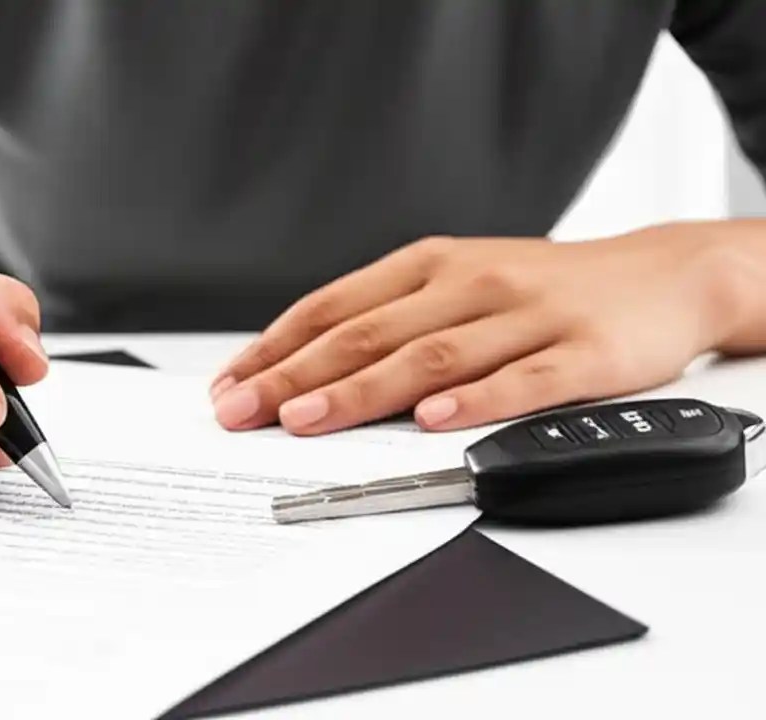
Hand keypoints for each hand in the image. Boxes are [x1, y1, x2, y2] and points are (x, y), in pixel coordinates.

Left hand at [210, 224, 756, 434]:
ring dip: (362, 390)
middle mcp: (469, 284)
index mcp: (429, 266)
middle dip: (294, 376)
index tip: (228, 386)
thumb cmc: (541, 288)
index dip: (275, 348)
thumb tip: (304, 370)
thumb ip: (391, 321)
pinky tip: (433, 419)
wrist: (660, 274)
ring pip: (432, 356)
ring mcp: (526, 316)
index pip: (333, 307)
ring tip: (307, 419)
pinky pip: (524, 379)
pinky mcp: (583, 352)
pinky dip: (476, 400)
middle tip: (241, 412)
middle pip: (368, 334)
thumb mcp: (457, 283)